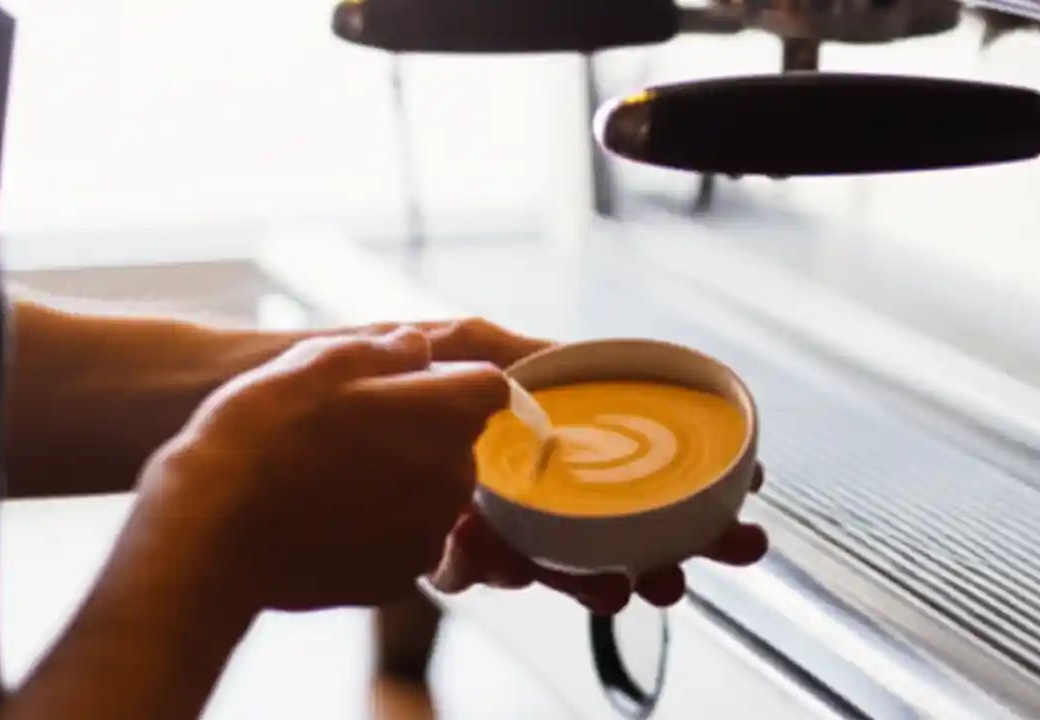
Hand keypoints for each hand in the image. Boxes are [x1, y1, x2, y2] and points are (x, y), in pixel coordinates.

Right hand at [137, 327, 508, 611]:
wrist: (209, 532)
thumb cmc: (259, 435)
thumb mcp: (315, 363)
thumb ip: (383, 350)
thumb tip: (418, 348)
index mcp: (442, 415)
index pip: (490, 385)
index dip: (454, 379)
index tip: (415, 383)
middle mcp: (451, 478)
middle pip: (458, 442)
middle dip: (421, 430)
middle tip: (351, 427)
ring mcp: (426, 534)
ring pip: (430, 493)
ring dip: (398, 480)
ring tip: (328, 474)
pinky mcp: (395, 578)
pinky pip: (401, 540)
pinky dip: (375, 527)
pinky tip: (322, 517)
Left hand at [408, 318, 769, 613]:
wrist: (294, 389)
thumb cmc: (381, 361)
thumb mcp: (466, 342)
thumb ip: (524, 358)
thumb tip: (584, 362)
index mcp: (539, 444)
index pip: (628, 472)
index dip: (691, 488)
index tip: (744, 492)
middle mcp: (520, 488)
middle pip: (614, 531)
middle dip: (675, 550)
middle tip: (724, 554)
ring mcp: (484, 519)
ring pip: (556, 565)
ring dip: (596, 581)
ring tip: (625, 585)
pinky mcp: (434, 543)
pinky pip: (471, 571)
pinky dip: (484, 568)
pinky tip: (492, 560)